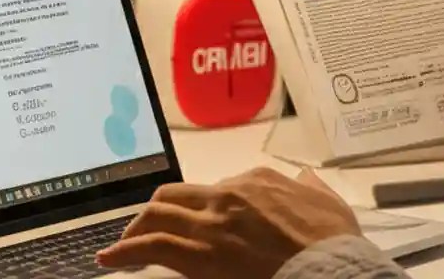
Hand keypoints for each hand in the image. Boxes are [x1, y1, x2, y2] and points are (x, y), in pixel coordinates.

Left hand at [97, 167, 359, 278]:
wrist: (329, 267)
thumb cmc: (333, 243)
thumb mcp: (330, 205)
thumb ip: (312, 188)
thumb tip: (305, 177)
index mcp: (257, 182)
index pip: (219, 187)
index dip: (204, 205)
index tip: (201, 220)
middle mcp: (229, 194)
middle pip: (177, 194)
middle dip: (158, 208)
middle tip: (148, 227)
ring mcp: (212, 223)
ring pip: (158, 213)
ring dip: (136, 227)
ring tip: (124, 243)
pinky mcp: (199, 254)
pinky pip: (151, 246)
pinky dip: (125, 251)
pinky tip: (110, 258)